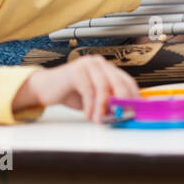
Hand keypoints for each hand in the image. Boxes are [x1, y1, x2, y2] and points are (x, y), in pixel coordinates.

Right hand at [13, 54, 139, 120]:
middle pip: (119, 82)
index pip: (127, 81)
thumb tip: (124, 114)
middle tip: (121, 117)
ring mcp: (87, 65)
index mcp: (107, 68)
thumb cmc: (72, 93)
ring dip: (103, 107)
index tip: (136, 112)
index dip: (133, 97)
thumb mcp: (95, 99)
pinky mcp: (75, 71)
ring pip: (103, 87)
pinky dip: (90, 106)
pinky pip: (88, 91)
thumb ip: (109, 102)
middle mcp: (99, 63)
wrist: (46, 88)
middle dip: (122, 102)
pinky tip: (88, 115)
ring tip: (99, 120)